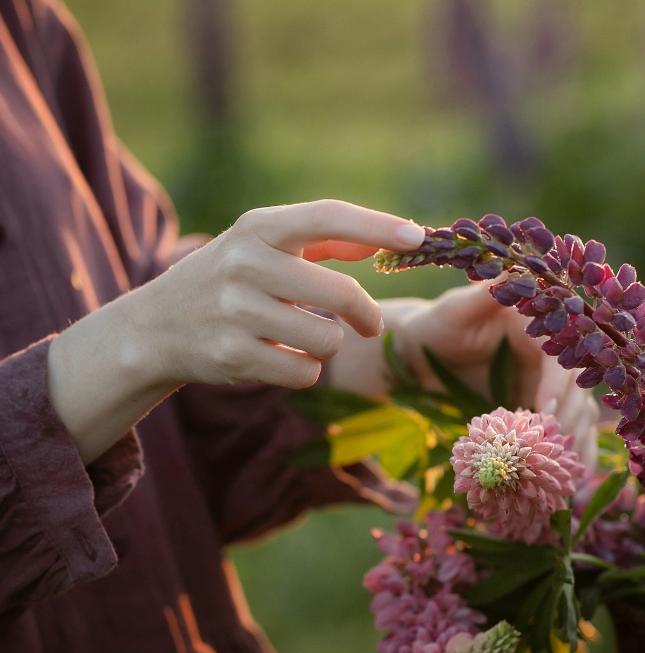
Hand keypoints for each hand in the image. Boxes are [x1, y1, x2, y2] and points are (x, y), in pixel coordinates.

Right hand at [47, 200, 423, 460]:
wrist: (154, 328)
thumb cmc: (228, 280)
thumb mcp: (263, 245)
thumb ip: (324, 240)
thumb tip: (384, 240)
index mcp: (259, 228)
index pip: (327, 216)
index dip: (377, 226)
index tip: (417, 237)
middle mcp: (246, 263)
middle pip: (341, 294)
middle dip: (364, 314)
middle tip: (369, 324)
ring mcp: (236, 310)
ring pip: (326, 339)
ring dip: (326, 345)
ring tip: (303, 338)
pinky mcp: (232, 355)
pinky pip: (303, 371)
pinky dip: (303, 370)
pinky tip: (280, 358)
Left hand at [335, 283, 599, 467]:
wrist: (420, 356)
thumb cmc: (432, 328)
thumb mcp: (452, 312)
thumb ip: (480, 297)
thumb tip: (510, 274)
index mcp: (540, 319)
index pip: (564, 353)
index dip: (560, 384)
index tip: (545, 416)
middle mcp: (556, 348)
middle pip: (579, 387)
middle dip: (569, 422)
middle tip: (555, 456)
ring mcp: (554, 379)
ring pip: (580, 412)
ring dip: (576, 445)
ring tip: (567, 478)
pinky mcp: (547, 405)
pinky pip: (569, 431)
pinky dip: (572, 456)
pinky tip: (571, 485)